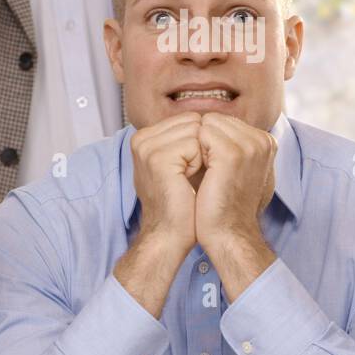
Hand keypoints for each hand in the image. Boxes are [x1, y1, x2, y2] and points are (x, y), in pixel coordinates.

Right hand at [130, 112, 203, 252]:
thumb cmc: (181, 204)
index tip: (190, 170)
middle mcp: (141, 138)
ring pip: (196, 130)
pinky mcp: (157, 158)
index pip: (189, 119)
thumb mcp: (180, 165)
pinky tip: (187, 183)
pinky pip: (195, 144)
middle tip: (189, 176)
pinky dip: (200, 164)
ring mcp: (147, 147)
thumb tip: (213, 120)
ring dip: (202, 156)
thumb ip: (185, 140)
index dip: (201, 143)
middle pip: (193, 121)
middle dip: (202, 147)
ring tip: (187, 180)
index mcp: (144, 137)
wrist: (170, 235)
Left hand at [194, 112, 275, 252]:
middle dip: (203, 140)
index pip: (224, 121)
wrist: (228, 235)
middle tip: (205, 172)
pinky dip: (193, 150)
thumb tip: (211, 127)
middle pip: (216, 119)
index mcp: (266, 142)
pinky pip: (201, 133)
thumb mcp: (238, 171)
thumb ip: (234, 146)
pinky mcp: (232, 154)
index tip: (212, 169)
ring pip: (207, 123)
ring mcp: (250, 146)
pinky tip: (197, 172)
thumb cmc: (227, 206)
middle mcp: (263, 140)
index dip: (209, 142)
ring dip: (197, 145)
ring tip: (203, 173)